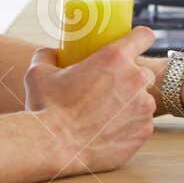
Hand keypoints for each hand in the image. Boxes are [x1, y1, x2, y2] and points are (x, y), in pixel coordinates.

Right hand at [24, 28, 157, 174]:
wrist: (53, 147)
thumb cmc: (46, 107)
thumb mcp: (38, 72)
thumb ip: (49, 56)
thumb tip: (52, 53)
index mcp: (115, 58)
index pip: (145, 35)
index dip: (139, 39)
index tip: (133, 46)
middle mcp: (135, 79)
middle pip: (144, 72)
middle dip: (131, 79)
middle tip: (108, 90)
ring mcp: (143, 107)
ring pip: (143, 100)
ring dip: (130, 105)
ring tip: (105, 115)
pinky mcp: (144, 132)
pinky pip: (142, 124)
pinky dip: (130, 127)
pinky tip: (108, 132)